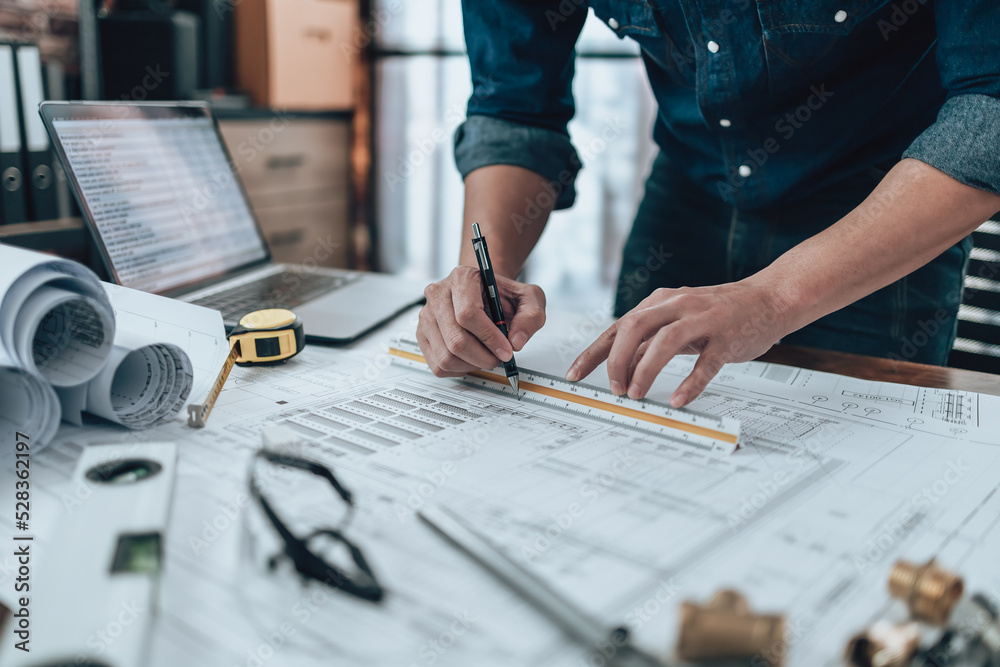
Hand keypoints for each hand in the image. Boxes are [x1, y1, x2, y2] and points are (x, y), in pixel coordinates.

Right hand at [417, 266, 545, 376]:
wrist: (484, 295)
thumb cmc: (501, 295)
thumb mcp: (528, 297)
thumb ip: (531, 316)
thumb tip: (516, 341)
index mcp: (462, 278)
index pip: (468, 314)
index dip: (490, 338)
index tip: (507, 350)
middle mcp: (438, 294)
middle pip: (456, 340)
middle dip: (484, 356)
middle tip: (500, 358)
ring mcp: (426, 316)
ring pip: (446, 356)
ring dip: (472, 364)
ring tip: (487, 356)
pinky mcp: (422, 335)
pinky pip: (438, 365)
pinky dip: (460, 369)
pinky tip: (472, 358)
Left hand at [566, 281, 789, 406]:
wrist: (769, 298)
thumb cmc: (719, 313)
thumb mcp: (677, 321)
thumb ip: (649, 341)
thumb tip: (618, 368)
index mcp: (660, 302)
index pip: (618, 326)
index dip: (594, 352)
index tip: (575, 374)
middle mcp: (678, 306)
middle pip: (635, 327)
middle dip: (617, 360)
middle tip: (614, 389)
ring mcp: (704, 320)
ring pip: (666, 341)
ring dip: (646, 370)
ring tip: (636, 395)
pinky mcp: (727, 337)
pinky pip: (706, 362)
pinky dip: (690, 382)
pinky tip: (678, 400)